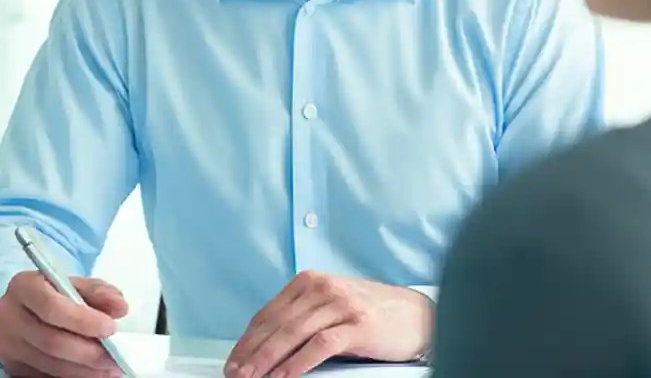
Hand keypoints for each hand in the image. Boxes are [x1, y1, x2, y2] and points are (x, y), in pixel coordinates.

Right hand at [0, 271, 129, 377]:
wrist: (18, 313)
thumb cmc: (51, 294)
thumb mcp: (72, 284)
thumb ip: (97, 292)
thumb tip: (120, 308)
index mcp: (23, 287)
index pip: (51, 307)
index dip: (83, 320)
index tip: (110, 328)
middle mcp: (9, 316)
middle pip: (51, 341)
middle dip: (88, 353)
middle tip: (115, 358)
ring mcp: (8, 346)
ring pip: (50, 364)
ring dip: (85, 370)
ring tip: (109, 369)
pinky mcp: (13, 367)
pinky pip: (46, 377)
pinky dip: (74, 377)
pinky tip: (93, 374)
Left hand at [225, 271, 432, 377]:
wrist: (417, 315)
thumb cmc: (370, 313)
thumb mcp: (329, 307)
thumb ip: (301, 318)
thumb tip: (264, 346)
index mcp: (308, 282)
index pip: (267, 313)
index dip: (247, 340)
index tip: (233, 360)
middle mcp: (321, 288)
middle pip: (276, 324)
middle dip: (252, 352)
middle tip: (236, 373)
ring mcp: (340, 304)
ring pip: (293, 333)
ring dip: (269, 359)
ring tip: (254, 377)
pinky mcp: (358, 324)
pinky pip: (320, 344)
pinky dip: (299, 361)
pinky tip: (285, 375)